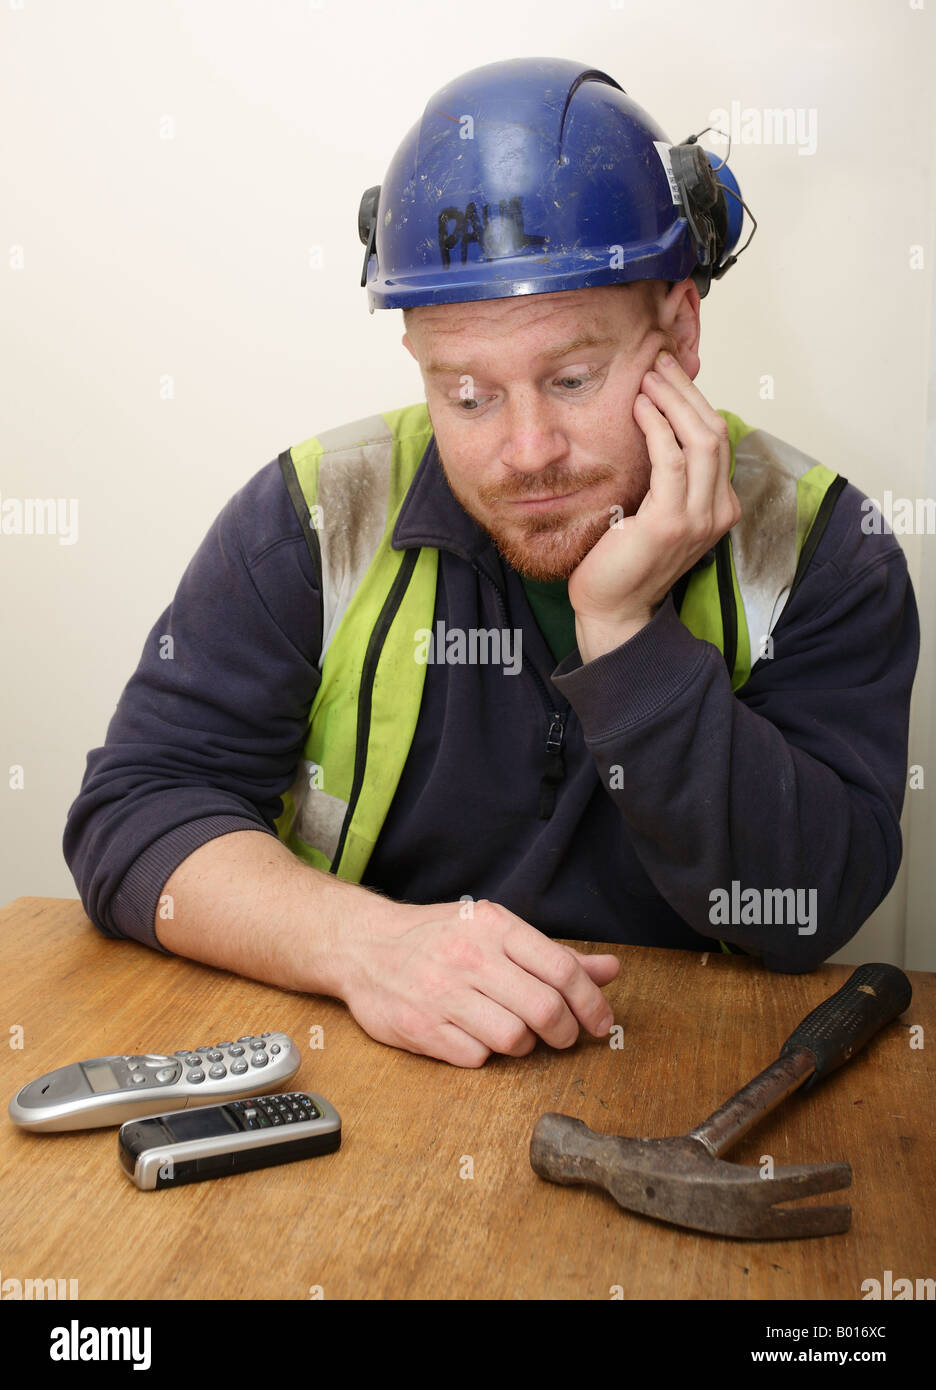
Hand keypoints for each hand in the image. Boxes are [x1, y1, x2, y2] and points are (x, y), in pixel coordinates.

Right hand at [337, 898, 619, 1066]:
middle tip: (561, 1035)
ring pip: (515, 1039)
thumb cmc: (438, 937)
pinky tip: (475, 1035)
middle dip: (564, 1032)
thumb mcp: (495, 931)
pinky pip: (477, 1057)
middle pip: (545, 1010)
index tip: (600, 1023)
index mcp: (494, 926)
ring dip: (525, 1045)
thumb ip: (554, 955)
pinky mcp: (421, 1029)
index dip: (592, 1003)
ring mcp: (443, 994)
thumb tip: (610, 970)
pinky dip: (485, 1054)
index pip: (562, 970)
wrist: (364, 945)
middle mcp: (470, 958)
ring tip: (513, 1033)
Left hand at [568, 349, 740, 661]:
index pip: (718, 438)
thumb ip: (667, 474)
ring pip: (701, 440)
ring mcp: (699, 519)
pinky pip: (672, 461)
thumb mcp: (655, 508)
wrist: (613, 607)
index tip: (669, 372)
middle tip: (658, 361)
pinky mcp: (670, 523)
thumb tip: (657, 423)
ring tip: (648, 376)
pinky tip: (639, 408)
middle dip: (687, 390)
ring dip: (673, 400)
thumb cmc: (625, 558)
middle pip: (715, 431)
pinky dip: (657, 427)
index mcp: (720, 506)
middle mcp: (718, 511)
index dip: (695, 399)